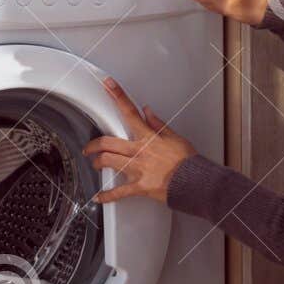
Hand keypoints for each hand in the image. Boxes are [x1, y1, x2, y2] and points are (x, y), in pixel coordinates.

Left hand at [84, 78, 195, 203]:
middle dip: (93, 145)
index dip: (118, 96)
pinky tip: (99, 197)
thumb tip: (147, 111)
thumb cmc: (187, 162)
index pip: (130, 112)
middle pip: (107, 142)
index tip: (108, 85)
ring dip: (97, 163)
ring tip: (96, 165)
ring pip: (107, 161)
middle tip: (89, 147)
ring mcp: (136, 169)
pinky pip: (118, 192)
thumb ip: (158, 124)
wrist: (193, 182)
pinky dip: (106, 196)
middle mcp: (139, 152)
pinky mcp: (138, 186)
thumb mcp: (175, 137)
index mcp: (148, 138)